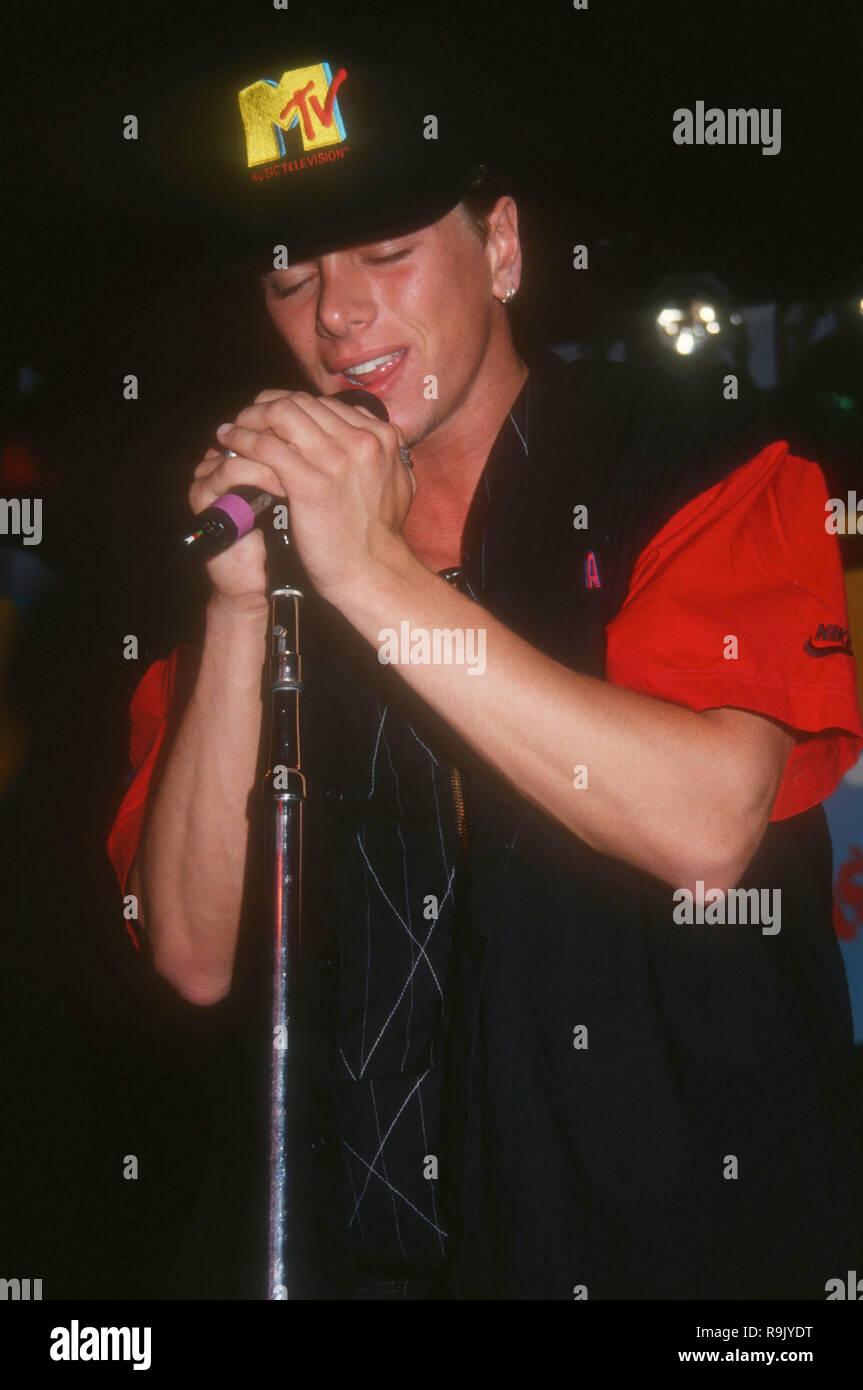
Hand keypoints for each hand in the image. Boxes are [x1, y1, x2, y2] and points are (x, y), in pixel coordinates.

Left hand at [209, 390, 415, 602]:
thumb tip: (380, 437)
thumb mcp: (400, 484)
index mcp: (381, 437)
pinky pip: (266, 446)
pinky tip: (230, 443)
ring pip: (280, 415)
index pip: (325, 404)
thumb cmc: (382, 538)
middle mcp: (361, 440)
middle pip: (301, 403)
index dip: (293, 406)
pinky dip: (242, 439)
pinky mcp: (309, 481)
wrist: (373, 571)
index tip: (274, 417)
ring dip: (250, 418)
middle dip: (267, 406)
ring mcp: (335, 459)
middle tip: (247, 418)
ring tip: (233, 429)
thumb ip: (389, 455)